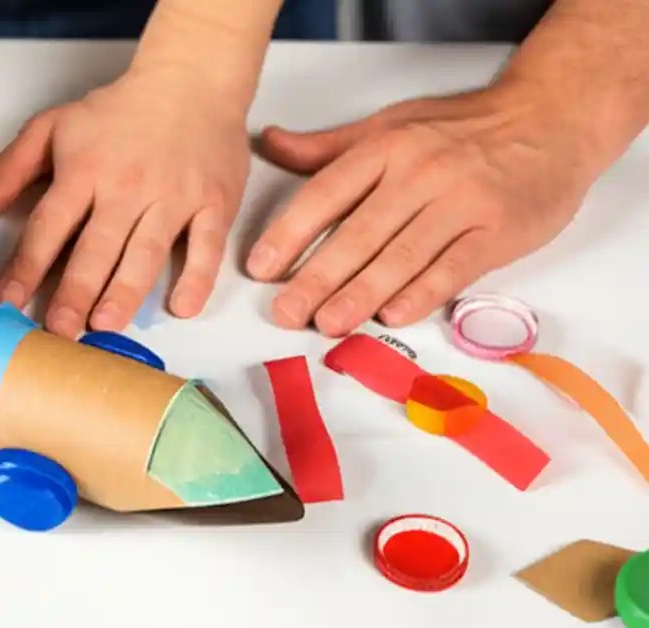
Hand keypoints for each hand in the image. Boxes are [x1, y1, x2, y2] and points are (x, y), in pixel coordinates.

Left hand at [0, 68, 250, 337]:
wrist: (190, 79)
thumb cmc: (117, 111)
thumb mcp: (52, 127)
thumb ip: (8, 170)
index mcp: (84, 169)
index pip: (49, 225)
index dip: (26, 265)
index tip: (10, 301)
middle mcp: (127, 186)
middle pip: (97, 247)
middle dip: (75, 292)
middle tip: (60, 330)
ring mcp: (173, 195)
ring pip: (146, 251)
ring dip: (125, 291)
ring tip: (105, 326)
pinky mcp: (214, 202)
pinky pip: (206, 245)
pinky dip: (196, 277)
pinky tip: (181, 306)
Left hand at [247, 83, 598, 335]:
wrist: (550, 119)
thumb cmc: (462, 128)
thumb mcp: (390, 125)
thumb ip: (328, 146)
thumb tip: (269, 143)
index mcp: (386, 148)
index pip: (326, 193)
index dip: (289, 233)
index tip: (260, 267)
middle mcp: (420, 173)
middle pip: (358, 233)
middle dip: (317, 278)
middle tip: (286, 312)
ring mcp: (461, 202)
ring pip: (401, 255)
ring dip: (362, 294)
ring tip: (328, 323)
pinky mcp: (498, 231)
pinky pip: (454, 267)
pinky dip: (423, 293)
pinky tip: (393, 315)